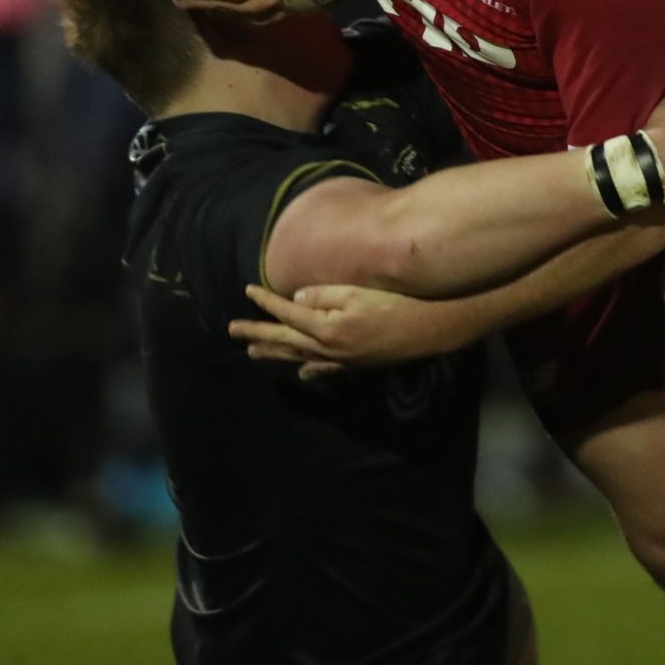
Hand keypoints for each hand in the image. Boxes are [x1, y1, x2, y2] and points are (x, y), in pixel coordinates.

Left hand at [228, 284, 471, 377]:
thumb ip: (323, 295)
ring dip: (276, 354)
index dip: (266, 302)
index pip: (287, 313)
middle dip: (258, 334)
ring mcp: (343, 360)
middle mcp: (329, 349)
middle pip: (285, 341)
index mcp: (326, 328)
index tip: (246, 290)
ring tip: (253, 353)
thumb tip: (295, 300)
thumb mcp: (357, 291)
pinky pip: (326, 370)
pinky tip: (302, 374)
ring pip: (300, 357)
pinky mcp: (358, 363)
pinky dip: (310, 371)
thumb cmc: (396, 301)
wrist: (432, 326)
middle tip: (233, 331)